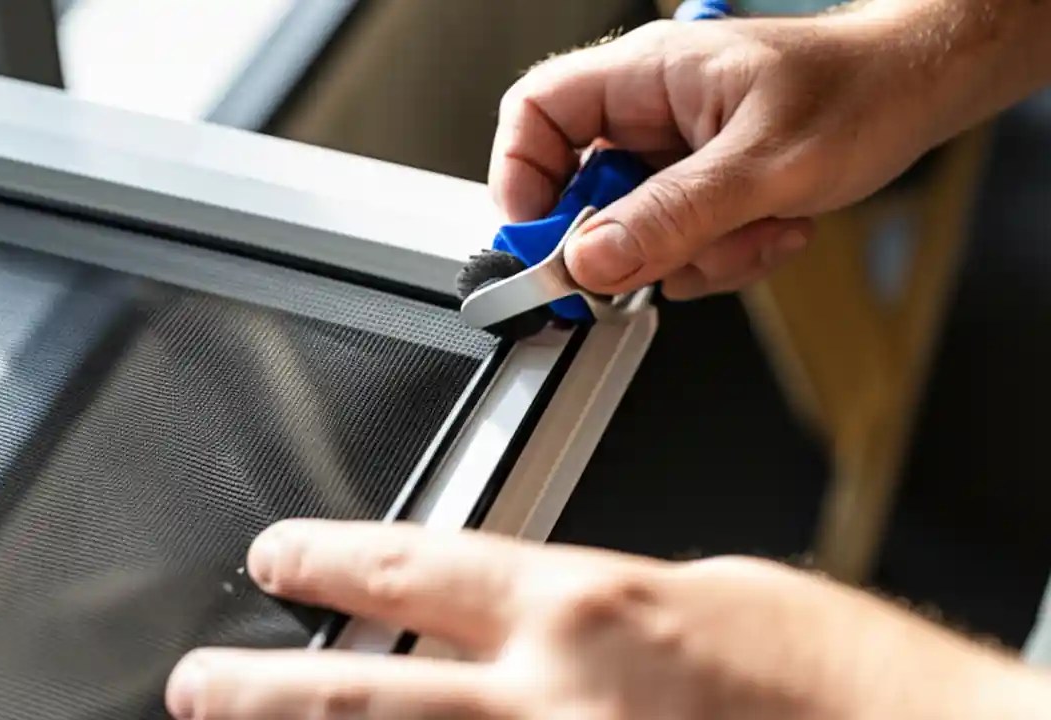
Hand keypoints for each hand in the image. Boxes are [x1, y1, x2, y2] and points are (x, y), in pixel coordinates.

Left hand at [165, 519, 1048, 718]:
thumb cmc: (841, 680)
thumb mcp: (707, 592)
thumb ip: (598, 607)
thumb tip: (532, 620)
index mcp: (586, 611)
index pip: (416, 567)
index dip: (331, 559)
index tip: (279, 558)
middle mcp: (550, 706)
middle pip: (361, 696)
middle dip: (263, 692)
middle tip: (196, 686)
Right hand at [489, 6, 971, 299]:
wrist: (922, 93)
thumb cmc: (859, 91)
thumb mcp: (763, 164)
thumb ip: (672, 215)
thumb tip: (591, 259)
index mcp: (644, 75)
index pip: (536, 114)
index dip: (519, 178)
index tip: (539, 241)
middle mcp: (649, 112)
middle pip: (581, 190)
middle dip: (627, 241)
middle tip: (662, 260)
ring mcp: (675, 153)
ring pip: (633, 232)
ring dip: (690, 255)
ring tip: (752, 231)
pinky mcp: (702, 187)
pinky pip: (677, 244)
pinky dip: (720, 256)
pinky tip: (769, 229)